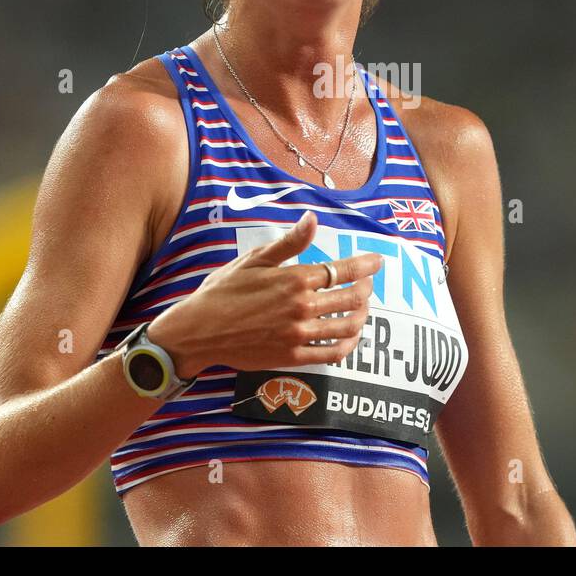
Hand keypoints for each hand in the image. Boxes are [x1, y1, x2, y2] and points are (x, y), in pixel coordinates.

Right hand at [147, 211, 380, 378]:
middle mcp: (302, 307)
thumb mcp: (254, 259)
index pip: (343, 270)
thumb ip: (289, 242)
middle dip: (367, 289)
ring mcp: (299, 335)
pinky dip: (348, 345)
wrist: (198, 331)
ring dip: (362, 316)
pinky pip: (333, 354)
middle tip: (368, 284)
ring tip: (362, 308)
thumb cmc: (223, 291)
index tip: (378, 261)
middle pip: (352, 298)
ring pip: (348, 326)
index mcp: (295, 279)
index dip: (366, 265)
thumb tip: (313, 219)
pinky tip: (350, 337)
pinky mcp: (293, 357)